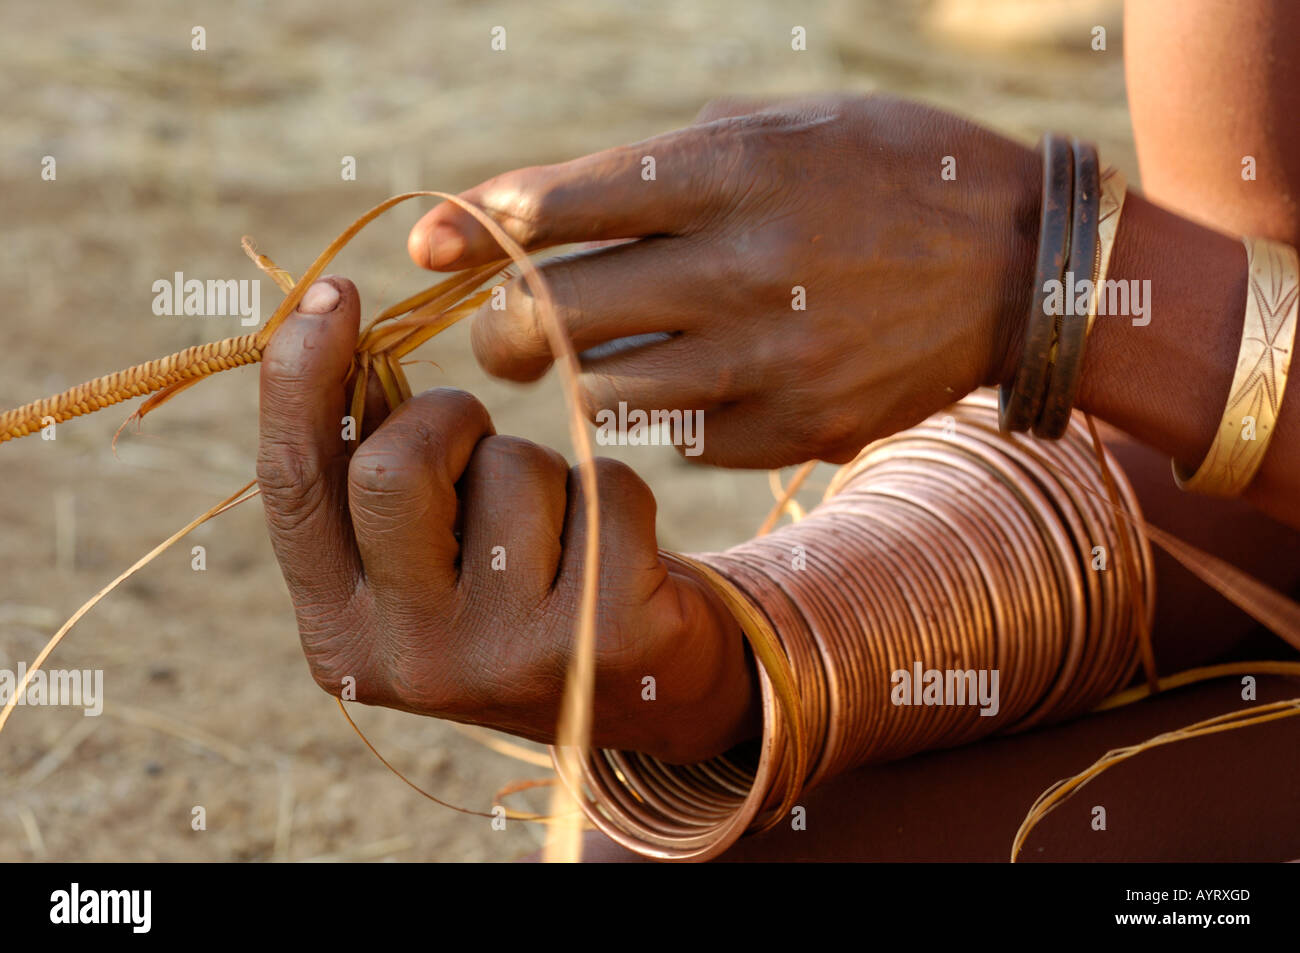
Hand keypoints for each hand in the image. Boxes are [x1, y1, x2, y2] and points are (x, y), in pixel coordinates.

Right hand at [255, 277, 759, 762]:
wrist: (641, 692)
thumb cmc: (517, 590)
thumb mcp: (426, 553)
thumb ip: (371, 467)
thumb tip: (329, 321)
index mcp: (340, 633)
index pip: (292, 488)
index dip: (299, 379)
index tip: (335, 295)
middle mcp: (411, 661)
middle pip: (392, 469)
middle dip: (446, 420)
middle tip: (478, 439)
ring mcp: (509, 659)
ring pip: (513, 468)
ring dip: (543, 470)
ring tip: (558, 534)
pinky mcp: (606, 640)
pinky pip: (606, 486)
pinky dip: (616, 494)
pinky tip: (619, 556)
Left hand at [408, 93, 1039, 467]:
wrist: (1023, 268)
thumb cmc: (896, 173)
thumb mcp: (793, 124)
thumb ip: (672, 157)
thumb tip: (552, 197)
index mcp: (734, 171)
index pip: (568, 204)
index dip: (480, 225)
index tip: (429, 245)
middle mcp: (742, 266)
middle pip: (562, 313)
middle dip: (503, 325)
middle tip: (500, 328)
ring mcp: (771, 359)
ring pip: (606, 389)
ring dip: (570, 379)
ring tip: (572, 361)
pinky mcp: (797, 428)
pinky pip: (680, 434)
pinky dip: (660, 413)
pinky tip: (678, 386)